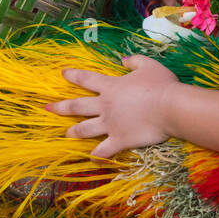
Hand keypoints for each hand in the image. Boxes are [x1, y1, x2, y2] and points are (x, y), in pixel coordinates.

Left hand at [52, 55, 179, 158]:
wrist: (170, 108)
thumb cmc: (160, 84)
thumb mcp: (149, 65)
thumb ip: (134, 61)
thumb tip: (123, 60)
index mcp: (110, 87)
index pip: (86, 79)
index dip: (73, 76)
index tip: (62, 74)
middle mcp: (105, 106)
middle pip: (77, 106)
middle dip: (61, 107)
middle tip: (48, 108)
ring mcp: (110, 125)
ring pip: (85, 129)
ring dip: (74, 131)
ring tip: (66, 133)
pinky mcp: (119, 141)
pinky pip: (104, 150)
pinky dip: (97, 154)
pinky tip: (92, 157)